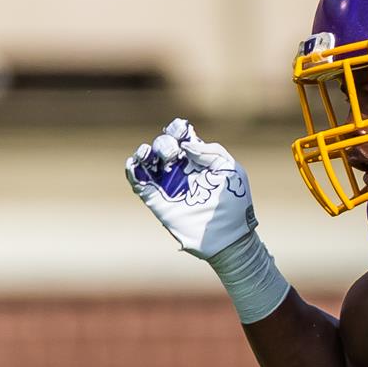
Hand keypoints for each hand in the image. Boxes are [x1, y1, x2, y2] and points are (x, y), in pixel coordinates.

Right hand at [124, 118, 259, 259]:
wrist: (228, 236)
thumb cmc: (234, 203)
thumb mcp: (230, 170)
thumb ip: (211, 152)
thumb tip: (186, 146)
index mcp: (197, 158)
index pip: (180, 136)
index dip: (177, 130)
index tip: (181, 133)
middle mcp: (179, 168)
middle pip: (163, 145)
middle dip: (164, 144)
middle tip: (173, 155)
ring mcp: (167, 184)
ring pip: (146, 160)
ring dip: (144, 152)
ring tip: (147, 154)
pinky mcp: (157, 200)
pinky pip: (138, 182)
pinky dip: (132, 171)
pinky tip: (135, 164)